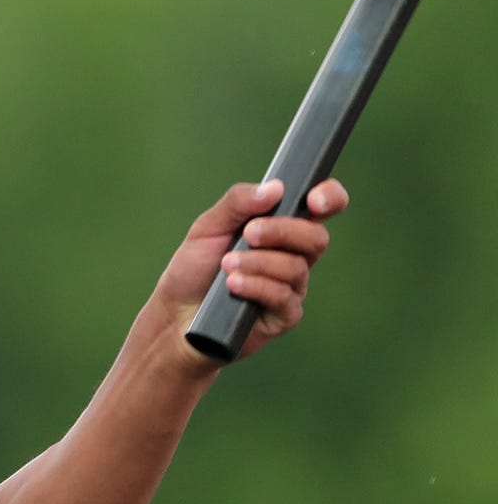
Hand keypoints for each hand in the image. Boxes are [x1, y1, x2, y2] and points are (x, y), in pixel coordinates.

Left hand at [155, 177, 349, 363]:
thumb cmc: (194, 268)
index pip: (322, 206)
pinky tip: (233, 285)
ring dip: (258, 262)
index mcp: (282, 227)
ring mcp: (291, 287)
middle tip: (249, 233)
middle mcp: (293, 255)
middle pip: (316, 238)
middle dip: (283, 231)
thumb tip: (275, 187)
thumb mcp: (208, 227)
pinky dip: (256, 286)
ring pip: (297, 267)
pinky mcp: (283, 316)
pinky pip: (284, 297)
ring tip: (227, 265)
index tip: (313, 200)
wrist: (174, 314)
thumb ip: (238, 202)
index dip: (329, 198)